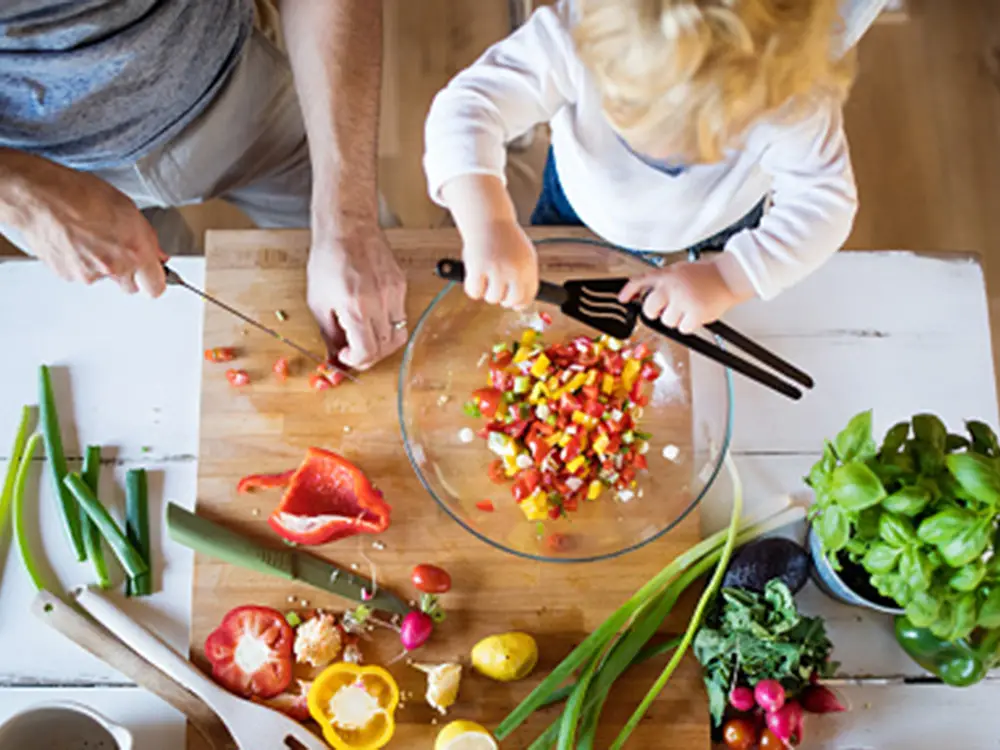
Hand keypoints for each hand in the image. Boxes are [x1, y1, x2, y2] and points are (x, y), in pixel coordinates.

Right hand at [0, 151, 165, 295]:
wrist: (40, 197)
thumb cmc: (80, 194)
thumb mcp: (127, 208)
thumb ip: (147, 238)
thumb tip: (156, 254)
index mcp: (135, 252)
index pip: (155, 288)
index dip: (154, 281)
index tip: (152, 275)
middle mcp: (114, 268)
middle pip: (130, 287)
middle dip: (129, 274)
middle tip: (118, 250)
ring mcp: (89, 274)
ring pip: (104, 279)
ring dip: (101, 265)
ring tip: (89, 237)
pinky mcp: (68, 275)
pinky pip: (81, 274)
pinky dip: (79, 262)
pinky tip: (74, 241)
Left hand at [307, 218, 407, 369]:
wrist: (347, 228)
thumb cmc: (328, 259)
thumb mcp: (319, 302)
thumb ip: (330, 334)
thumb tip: (335, 358)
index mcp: (356, 307)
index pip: (367, 352)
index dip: (356, 361)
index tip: (346, 356)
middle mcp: (380, 302)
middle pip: (385, 348)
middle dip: (369, 356)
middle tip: (355, 351)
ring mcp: (394, 293)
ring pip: (398, 335)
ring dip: (382, 343)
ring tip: (365, 336)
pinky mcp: (401, 285)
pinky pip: (401, 316)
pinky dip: (387, 324)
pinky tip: (372, 315)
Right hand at [462, 220, 537, 307]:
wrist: (489, 219)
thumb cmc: (505, 239)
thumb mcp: (523, 255)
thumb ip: (524, 277)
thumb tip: (521, 305)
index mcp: (528, 267)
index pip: (528, 296)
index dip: (519, 303)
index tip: (512, 303)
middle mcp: (515, 269)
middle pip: (511, 301)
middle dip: (503, 300)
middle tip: (496, 290)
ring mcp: (497, 269)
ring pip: (492, 298)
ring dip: (486, 291)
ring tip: (485, 276)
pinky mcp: (478, 267)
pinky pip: (475, 292)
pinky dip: (472, 288)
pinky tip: (474, 276)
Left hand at [619, 258, 749, 333]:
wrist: (729, 276)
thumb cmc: (706, 274)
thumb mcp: (679, 269)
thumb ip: (662, 280)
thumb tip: (644, 293)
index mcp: (666, 275)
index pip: (639, 281)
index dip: (628, 291)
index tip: (622, 299)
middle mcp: (671, 288)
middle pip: (649, 310)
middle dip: (655, 313)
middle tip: (667, 308)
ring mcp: (682, 301)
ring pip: (666, 322)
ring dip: (675, 319)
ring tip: (687, 307)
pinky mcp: (694, 314)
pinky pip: (682, 329)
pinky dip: (688, 325)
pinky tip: (695, 314)